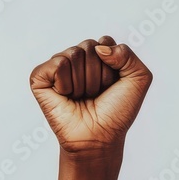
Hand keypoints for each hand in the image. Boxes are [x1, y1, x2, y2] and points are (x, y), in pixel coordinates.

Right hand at [30, 36, 151, 157]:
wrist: (99, 137)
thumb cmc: (116, 112)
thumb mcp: (139, 79)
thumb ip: (128, 53)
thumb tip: (99, 48)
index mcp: (96, 56)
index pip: (104, 42)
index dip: (112, 66)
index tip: (110, 85)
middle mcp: (76, 60)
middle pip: (89, 46)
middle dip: (97, 74)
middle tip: (94, 94)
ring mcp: (56, 68)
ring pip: (73, 54)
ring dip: (83, 82)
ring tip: (81, 97)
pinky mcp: (40, 78)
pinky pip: (57, 64)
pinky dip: (65, 83)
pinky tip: (65, 96)